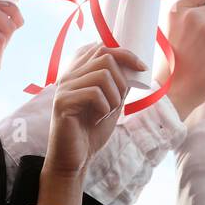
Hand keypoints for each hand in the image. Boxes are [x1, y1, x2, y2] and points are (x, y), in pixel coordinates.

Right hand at [42, 43, 147, 179]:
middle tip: (119, 102)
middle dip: (122, 80)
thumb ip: (119, 83)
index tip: (142, 68)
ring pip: (103, 75)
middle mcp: (69, 75)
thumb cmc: (93, 130)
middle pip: (105, 56)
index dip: (125, 53)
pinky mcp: (62, 102)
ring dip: (114, 97)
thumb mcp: (112, 102)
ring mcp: (64, 87)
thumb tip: (136, 66)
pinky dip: (104, 108)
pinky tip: (97, 119)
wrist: (76, 158)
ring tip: (107, 112)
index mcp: (79, 72)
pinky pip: (94, 93)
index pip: (102, 47)